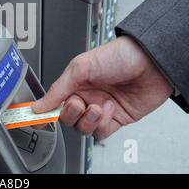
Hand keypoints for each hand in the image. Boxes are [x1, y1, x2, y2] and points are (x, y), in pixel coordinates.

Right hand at [32, 36, 173, 139]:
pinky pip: (100, 132)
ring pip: (81, 128)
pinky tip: (110, 108)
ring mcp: (100, 109)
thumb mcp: (81, 67)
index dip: (43, 111)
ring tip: (98, 106)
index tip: (36, 117)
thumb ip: (58, 89)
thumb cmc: (119, 56)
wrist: (152, 62)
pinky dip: (102, 123)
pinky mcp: (115, 119)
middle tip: (78, 103)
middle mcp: (85, 96)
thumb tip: (39, 105)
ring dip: (87, 119)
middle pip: (65, 118)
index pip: (52, 101)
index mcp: (74, 82)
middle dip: (70, 113)